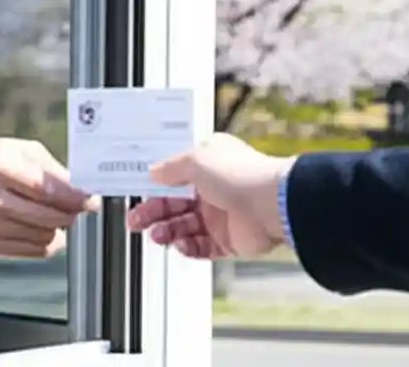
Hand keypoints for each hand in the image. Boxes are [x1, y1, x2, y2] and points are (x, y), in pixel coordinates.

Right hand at [0, 138, 99, 257]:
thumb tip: (81, 190)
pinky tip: (38, 222)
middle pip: (48, 216)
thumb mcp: (21, 150)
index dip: (74, 197)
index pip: (44, 189)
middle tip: (80, 205)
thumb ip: (52, 169)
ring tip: (50, 209)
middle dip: (71, 212)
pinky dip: (47, 238)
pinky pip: (38, 249)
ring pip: (47, 235)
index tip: (91, 198)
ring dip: (58, 225)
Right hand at [126, 133, 293, 258]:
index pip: (174, 174)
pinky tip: (180, 245)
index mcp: (208, 163)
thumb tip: (154, 172)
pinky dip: (189, 247)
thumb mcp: (195, 160)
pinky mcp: (229, 240)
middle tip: (135, 221)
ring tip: (157, 235)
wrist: (273, 205)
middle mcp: (214, 188)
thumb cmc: (239, 174)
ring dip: (168, 231)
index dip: (153, 183)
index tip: (135, 191)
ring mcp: (222, 215)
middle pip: (175, 203)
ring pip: (185, 226)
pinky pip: (202, 246)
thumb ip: (170, 168)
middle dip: (153, 212)